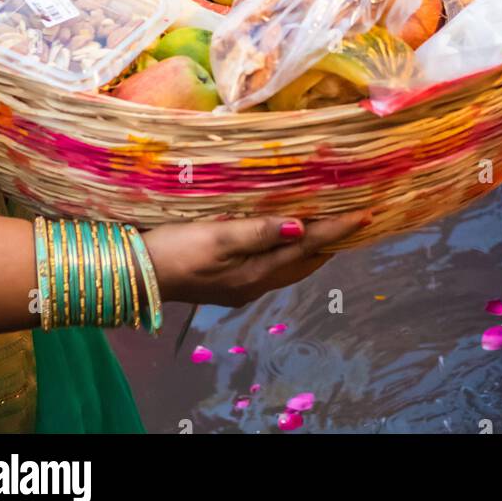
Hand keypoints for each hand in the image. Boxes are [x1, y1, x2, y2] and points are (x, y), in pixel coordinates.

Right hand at [144, 210, 369, 307]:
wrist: (136, 276)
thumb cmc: (174, 250)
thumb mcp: (216, 236)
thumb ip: (258, 232)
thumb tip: (300, 228)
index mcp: (256, 273)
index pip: (308, 247)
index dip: (337, 230)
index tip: (365, 214)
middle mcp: (255, 284)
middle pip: (305, 262)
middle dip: (332, 241)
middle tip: (356, 218)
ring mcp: (242, 286)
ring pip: (290, 266)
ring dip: (312, 247)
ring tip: (331, 227)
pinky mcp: (229, 282)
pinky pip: (273, 265)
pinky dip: (289, 250)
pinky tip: (287, 237)